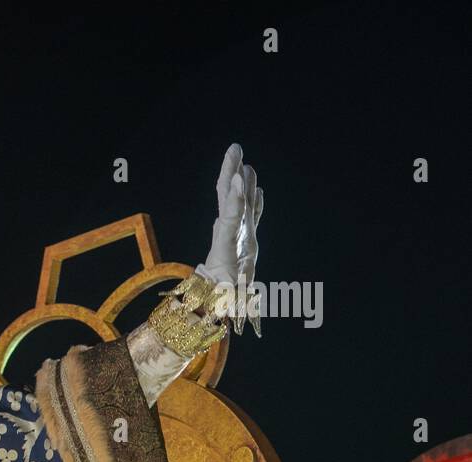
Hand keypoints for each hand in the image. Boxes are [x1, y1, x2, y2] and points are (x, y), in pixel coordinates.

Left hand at [196, 143, 263, 334]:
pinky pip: (248, 215)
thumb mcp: (226, 295)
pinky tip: (259, 189)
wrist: (212, 302)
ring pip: (237, 202)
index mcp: (224, 243)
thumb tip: (240, 281)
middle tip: (235, 149)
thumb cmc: (220, 299)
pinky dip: (253, 201)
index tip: (237, 176)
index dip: (236, 197)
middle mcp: (227, 234)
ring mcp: (234, 234)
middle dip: (232, 172)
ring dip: (243, 181)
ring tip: (245, 161)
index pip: (230, 216)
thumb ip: (235, 286)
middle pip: (228, 198)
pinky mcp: (241, 239)